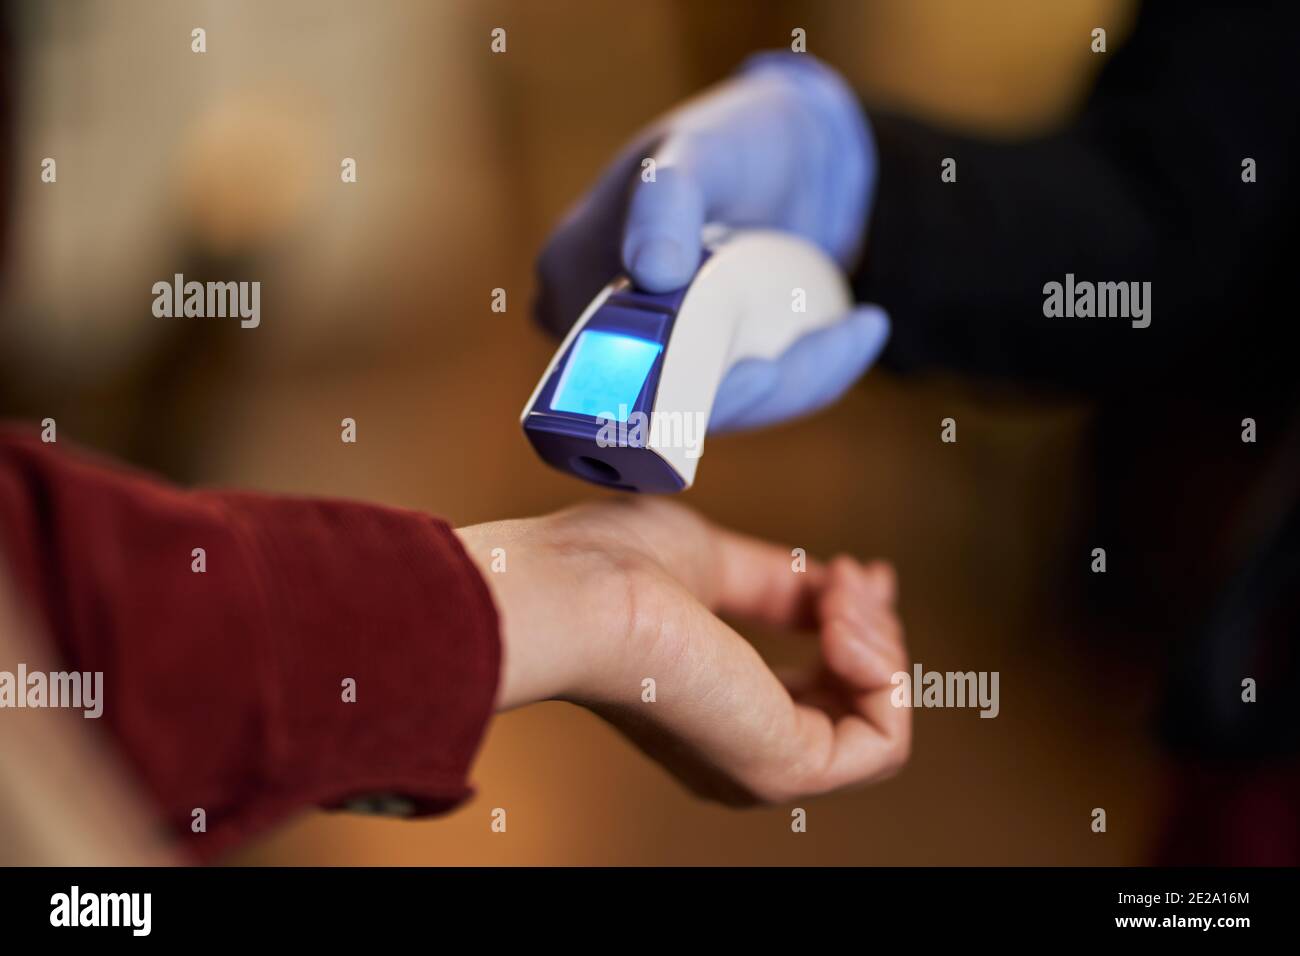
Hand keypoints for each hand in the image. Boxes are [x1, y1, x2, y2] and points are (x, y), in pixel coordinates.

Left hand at [456, 499, 909, 803]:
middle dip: (874, 627)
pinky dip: (883, 674)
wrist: (575, 592)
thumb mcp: (715, 566)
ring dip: (879, 640)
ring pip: (877, 720)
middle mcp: (739, 750)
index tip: (863, 571)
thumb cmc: (611, 569)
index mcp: (714, 707)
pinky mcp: (784, 770)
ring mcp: (762, 768)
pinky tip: (839, 626)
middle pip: (854, 705)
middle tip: (852, 574)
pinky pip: (884, 742)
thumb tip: (846, 584)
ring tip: (838, 593)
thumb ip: (778, 586)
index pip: (818, 689)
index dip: (855, 626)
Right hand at [535, 53, 888, 432]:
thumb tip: (650, 273)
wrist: (787, 155)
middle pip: (675, 407)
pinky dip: (809, 376)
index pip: (616, 367)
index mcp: (570, 281)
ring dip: (802, 380)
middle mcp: (600, 336)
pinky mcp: (709, 376)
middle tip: (851, 334)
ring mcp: (656, 364)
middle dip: (765, 389)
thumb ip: (667, 200)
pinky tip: (858, 329)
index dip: (682, 392)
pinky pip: (755, 401)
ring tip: (862, 326)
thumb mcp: (699, 152)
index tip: (765, 373)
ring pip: (727, 411)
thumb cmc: (733, 139)